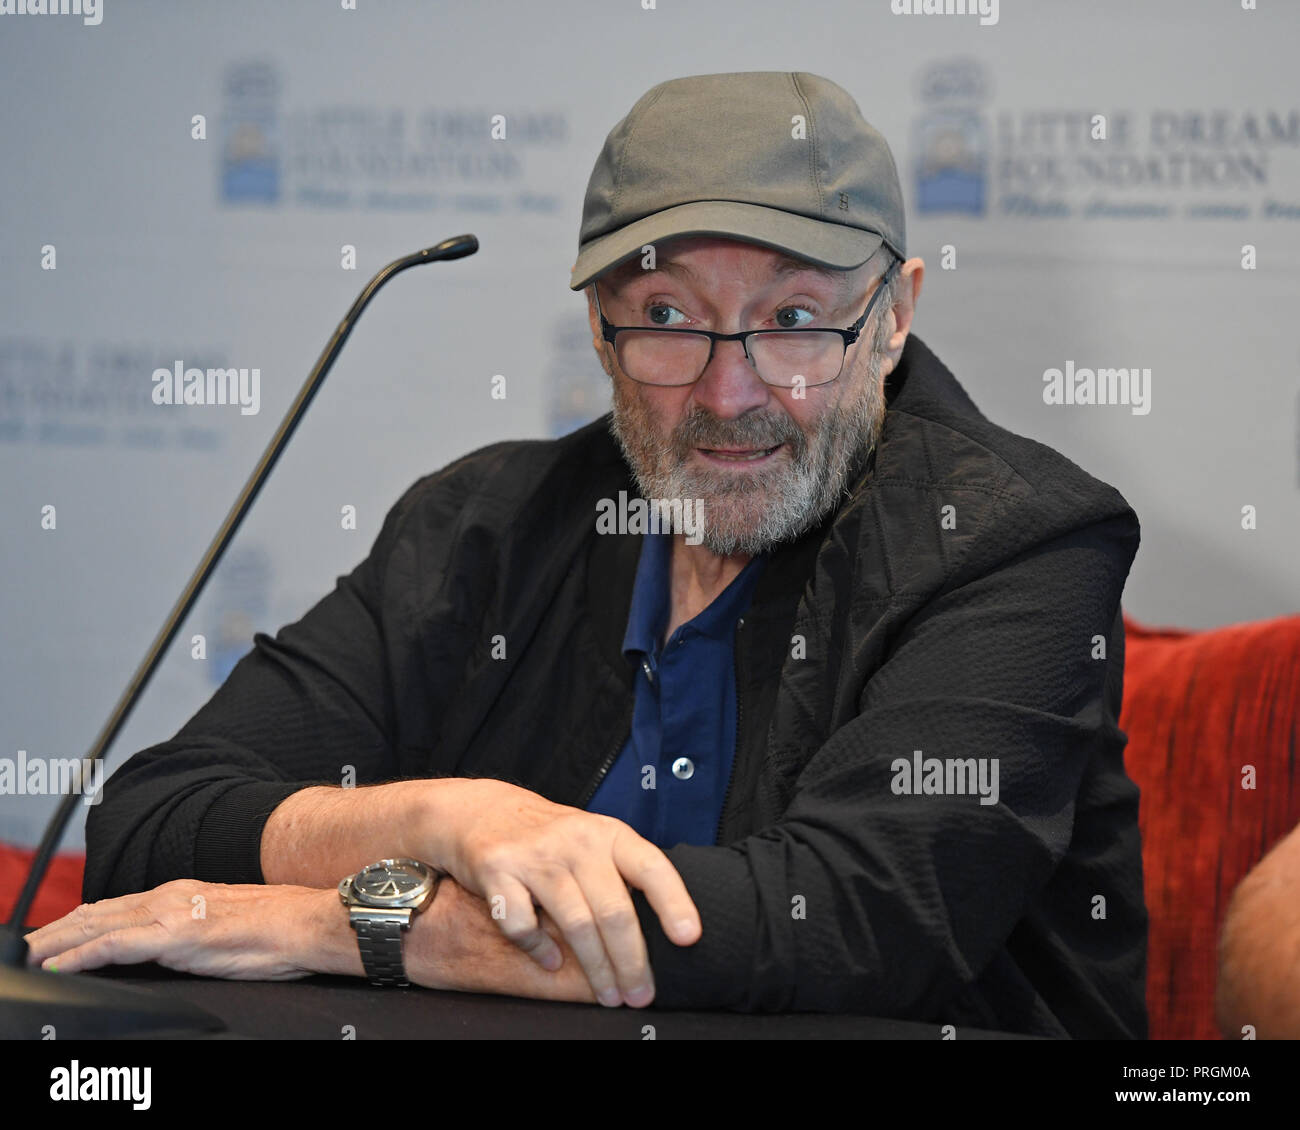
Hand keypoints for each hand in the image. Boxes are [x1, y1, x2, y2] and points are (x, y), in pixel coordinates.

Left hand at [23, 879, 337, 979]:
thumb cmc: (279, 930)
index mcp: (184, 893)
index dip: (81, 920)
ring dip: (56, 941)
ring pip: (96, 926)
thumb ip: (193, 930)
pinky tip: (59, 964)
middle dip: (57, 930)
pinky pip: (114, 947)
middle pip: (98, 913)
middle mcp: (171, 896)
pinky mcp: (176, 937)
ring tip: (30, 953)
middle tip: (27, 943)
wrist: (306, 922)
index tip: (55, 933)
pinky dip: (80, 955)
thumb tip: (174, 948)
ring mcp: (171, 914)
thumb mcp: (226, 924)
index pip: (118, 906)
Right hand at [429, 778, 700, 1007]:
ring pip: (576, 924)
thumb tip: (660, 931)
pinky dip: (540, 951)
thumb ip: (620, 874)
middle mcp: (576, 841)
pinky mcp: (498, 871)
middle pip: (614, 910)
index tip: (688, 937)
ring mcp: (536, 856)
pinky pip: (524, 925)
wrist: (482, 811)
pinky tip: (551, 962)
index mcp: (608, 834)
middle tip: (640, 994)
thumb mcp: (593, 839)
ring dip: (596, 967)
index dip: (674, 902)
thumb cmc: (551, 837)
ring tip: (608, 994)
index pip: (650, 867)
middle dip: (631, 961)